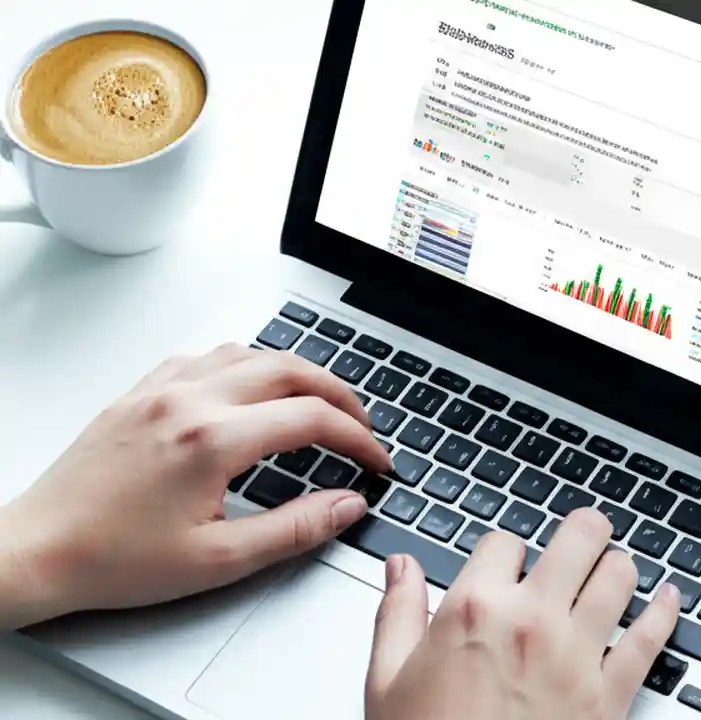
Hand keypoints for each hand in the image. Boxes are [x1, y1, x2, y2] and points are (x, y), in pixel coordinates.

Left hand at [0, 345, 391, 628]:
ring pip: (250, 353)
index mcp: (213, 440)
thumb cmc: (112, 559)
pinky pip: (204, 357)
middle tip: (360, 426)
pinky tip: (250, 390)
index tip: (374, 461)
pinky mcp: (138, 394)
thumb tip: (346, 505)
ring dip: (295, 372)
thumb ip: (294, 528)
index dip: (358, 439)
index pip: (312, 418)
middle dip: (339, 395)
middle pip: (291, 370)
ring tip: (317, 401)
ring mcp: (160, 391)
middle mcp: (188, 402)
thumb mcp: (219, 560)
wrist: (37, 552)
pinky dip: (244, 365)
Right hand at [367, 508, 681, 719]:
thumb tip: (402, 567)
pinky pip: (651, 639)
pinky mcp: (608, 696)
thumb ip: (397, 614)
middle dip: (582, 532)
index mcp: (473, 611)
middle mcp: (530, 622)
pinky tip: (669, 599)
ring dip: (617, 567)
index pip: (505, 541)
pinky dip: (665, 613)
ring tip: (611, 571)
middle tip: (582, 539)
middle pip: (579, 536)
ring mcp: (575, 656)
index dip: (507, 551)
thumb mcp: (387, 681)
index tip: (508, 567)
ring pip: (620, 575)